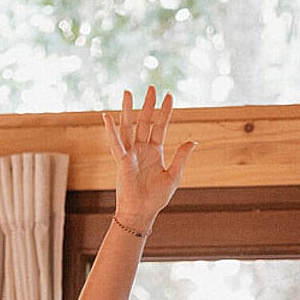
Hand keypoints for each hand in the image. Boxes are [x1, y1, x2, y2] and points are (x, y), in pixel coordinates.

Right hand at [103, 86, 195, 231]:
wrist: (141, 212)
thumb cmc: (156, 198)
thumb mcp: (173, 175)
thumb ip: (181, 157)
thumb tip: (193, 141)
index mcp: (154, 152)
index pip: (160, 127)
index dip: (165, 112)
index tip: (169, 96)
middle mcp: (141, 150)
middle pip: (144, 122)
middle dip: (148, 104)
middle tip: (152, 87)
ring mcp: (130, 154)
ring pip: (128, 127)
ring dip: (128, 110)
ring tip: (127, 91)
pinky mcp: (122, 161)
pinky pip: (116, 143)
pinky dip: (110, 130)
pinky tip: (107, 116)